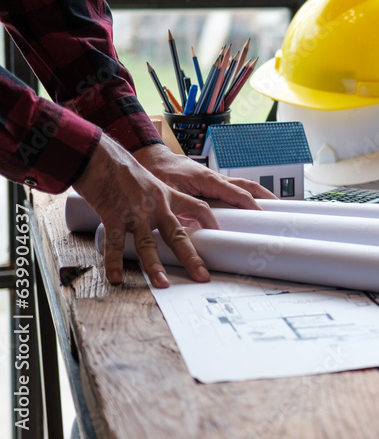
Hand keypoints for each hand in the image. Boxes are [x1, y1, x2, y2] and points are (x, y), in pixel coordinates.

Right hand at [74, 135, 220, 287]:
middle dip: (191, 257)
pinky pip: (115, 242)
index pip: (198, 208)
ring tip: (163, 283)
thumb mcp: (149, 182)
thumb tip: (165, 216)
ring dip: (154, 265)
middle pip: (178, 234)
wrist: (100, 154)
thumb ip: (158, 200)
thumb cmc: (122, 169)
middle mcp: (156, 205)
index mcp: (168, 195)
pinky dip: (114, 261)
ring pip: (148, 242)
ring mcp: (135, 212)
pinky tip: (115, 277)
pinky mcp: (113, 215)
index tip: (219, 235)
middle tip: (202, 277)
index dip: (210, 222)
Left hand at [132, 142, 275, 207]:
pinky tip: (248, 204)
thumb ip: (183, 209)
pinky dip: (246, 195)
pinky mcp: (210, 182)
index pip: (238, 193)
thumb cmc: (156, 172)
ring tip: (272, 207)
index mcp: (208, 179)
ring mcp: (214, 179)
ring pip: (243, 185)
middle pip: (248, 186)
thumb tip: (198, 227)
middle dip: (265, 197)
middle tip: (279, 209)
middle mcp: (215, 178)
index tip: (263, 216)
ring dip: (258, 195)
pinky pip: (233, 188)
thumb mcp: (167, 194)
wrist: (150, 157)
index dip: (252, 205)